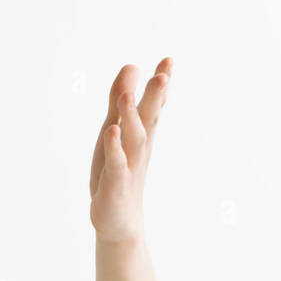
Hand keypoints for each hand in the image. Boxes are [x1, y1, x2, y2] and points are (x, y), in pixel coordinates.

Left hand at [89, 57, 171, 242]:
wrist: (119, 221)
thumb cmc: (118, 172)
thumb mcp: (115, 130)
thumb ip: (120, 100)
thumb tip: (131, 65)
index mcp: (141, 134)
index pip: (154, 105)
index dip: (161, 84)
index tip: (168, 59)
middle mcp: (139, 148)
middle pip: (149, 119)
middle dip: (155, 97)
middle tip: (163, 73)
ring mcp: (129, 166)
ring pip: (133, 138)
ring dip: (131, 117)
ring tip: (127, 95)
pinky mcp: (115, 185)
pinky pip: (116, 164)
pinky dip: (114, 148)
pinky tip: (112, 131)